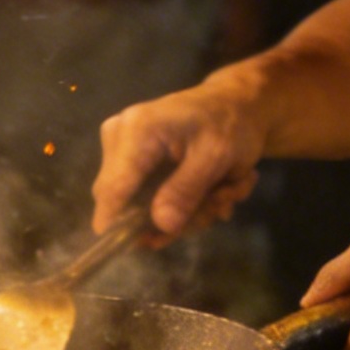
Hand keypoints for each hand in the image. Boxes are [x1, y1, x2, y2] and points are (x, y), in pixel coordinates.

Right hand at [93, 74, 268, 240]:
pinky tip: (213, 190)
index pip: (113, 188)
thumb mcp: (217, 156)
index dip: (120, 225)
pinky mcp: (133, 163)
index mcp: (136, 131)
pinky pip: (148, 200)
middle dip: (175, 218)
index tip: (143, 245)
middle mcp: (118, 138)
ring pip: (140, 207)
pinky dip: (184, 204)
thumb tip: (161, 226)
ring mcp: (123, 151)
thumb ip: (186, 190)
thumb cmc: (230, 123)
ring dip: (188, 212)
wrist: (237, 104)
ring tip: (224, 193)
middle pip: (126, 203)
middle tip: (218, 208)